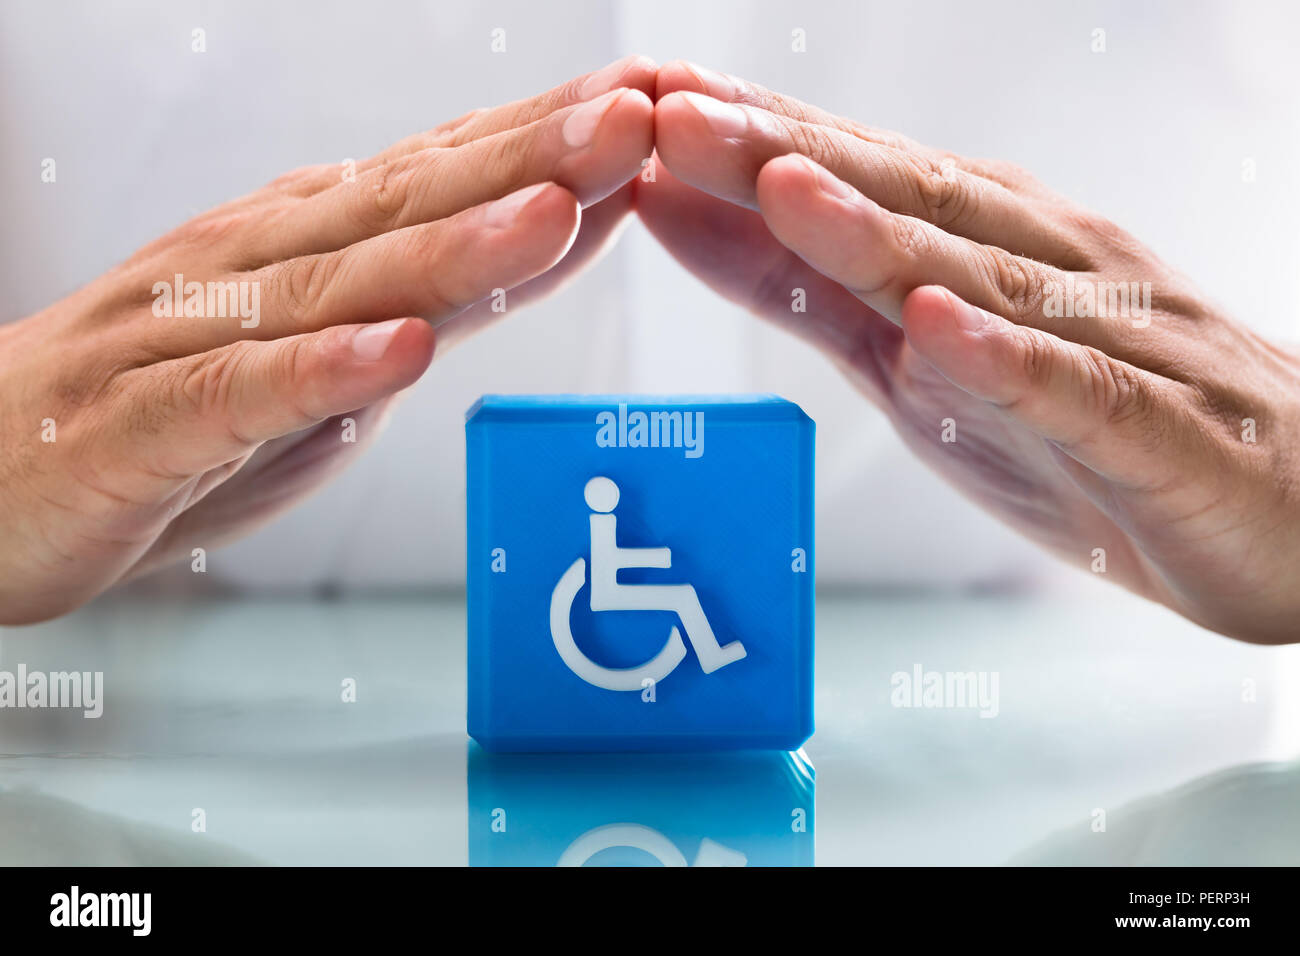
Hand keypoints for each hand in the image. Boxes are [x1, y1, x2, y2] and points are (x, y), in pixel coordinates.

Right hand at [0, 57, 654, 623]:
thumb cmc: (179, 408)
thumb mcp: (341, 341)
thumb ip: (445, 289)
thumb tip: (565, 225)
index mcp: (311, 241)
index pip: (446, 174)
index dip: (551, 137)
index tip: (653, 99)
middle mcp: (259, 264)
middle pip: (408, 204)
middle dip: (530, 159)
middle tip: (632, 117)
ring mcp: (196, 336)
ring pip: (339, 284)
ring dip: (451, 248)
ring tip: (550, 214)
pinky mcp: (143, 424)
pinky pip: (239, 392)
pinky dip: (320, 372)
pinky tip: (395, 352)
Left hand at [639, 61, 1299, 642]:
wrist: (1278, 512)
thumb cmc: (1088, 432)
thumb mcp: (917, 364)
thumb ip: (810, 293)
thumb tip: (691, 217)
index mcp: (976, 249)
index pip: (850, 178)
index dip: (745, 139)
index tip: (645, 101)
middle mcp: (1037, 269)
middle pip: (901, 201)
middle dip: (781, 156)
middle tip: (673, 113)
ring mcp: (1102, 340)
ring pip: (977, 275)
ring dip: (874, 231)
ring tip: (784, 188)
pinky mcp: (1156, 428)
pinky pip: (1074, 388)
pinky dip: (1005, 358)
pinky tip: (941, 327)